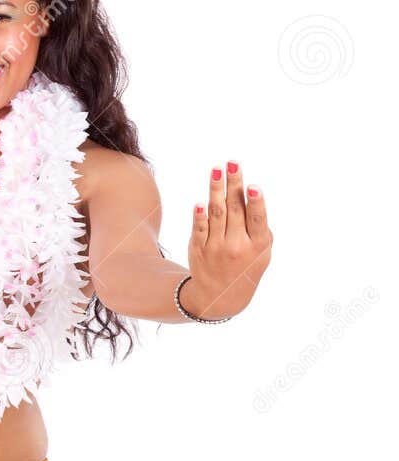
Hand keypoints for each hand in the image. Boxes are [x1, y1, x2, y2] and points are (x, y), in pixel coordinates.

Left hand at [182, 162, 272, 319]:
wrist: (220, 297)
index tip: (253, 186)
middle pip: (235, 210)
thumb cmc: (246, 265)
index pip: (257, 220)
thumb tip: (250, 192)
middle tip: (232, 163)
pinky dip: (199, 216)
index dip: (256, 203)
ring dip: (215, 190)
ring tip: (216, 170)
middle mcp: (237, 246)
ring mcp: (216, 248)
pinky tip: (200, 202)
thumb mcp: (261, 251)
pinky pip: (199, 229)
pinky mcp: (199, 249)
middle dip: (234, 184)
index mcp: (258, 245)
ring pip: (216, 214)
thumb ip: (258, 225)